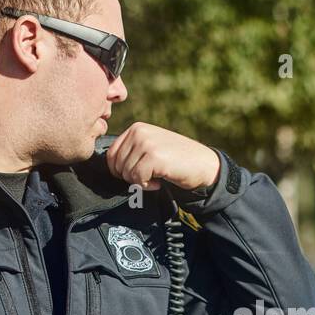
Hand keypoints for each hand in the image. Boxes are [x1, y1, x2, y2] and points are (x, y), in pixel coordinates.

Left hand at [105, 122, 219, 191]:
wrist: (203, 165)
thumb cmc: (176, 161)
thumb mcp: (151, 148)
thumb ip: (132, 151)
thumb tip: (111, 166)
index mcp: (136, 128)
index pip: (111, 154)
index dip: (120, 171)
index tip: (137, 175)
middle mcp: (139, 132)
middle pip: (117, 165)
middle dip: (130, 177)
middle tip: (149, 177)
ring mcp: (146, 143)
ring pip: (126, 173)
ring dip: (140, 182)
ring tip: (157, 177)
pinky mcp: (154, 156)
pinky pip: (137, 179)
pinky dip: (147, 186)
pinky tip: (159, 182)